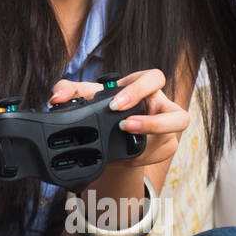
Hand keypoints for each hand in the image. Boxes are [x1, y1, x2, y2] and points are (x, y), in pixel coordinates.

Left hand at [49, 68, 189, 169]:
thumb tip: (56, 99)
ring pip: (174, 137)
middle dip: (154, 123)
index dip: (137, 90)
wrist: (111, 134)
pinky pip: (163, 153)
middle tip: (124, 126)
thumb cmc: (104, 106)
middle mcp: (161, 106)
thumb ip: (68, 90)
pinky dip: (144, 157)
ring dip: (152, 141)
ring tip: (128, 144)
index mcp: (145, 86)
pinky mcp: (167, 146)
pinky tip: (128, 156)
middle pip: (179, 114)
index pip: (153, 78)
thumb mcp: (86, 96)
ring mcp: (168, 128)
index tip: (114, 104)